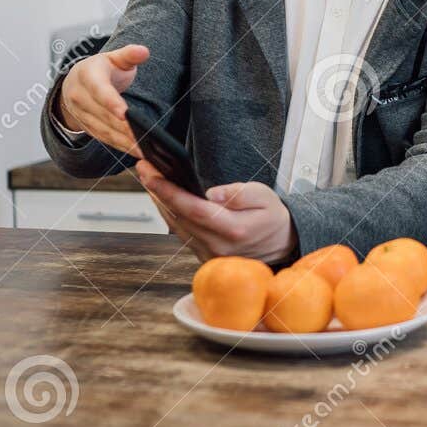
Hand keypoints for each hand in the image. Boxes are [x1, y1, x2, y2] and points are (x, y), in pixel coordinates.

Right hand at [55, 43, 149, 153]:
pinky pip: (104, 138)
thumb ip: (129, 55)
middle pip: (103, 114)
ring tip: (143, 148)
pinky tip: (135, 150)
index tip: (124, 113)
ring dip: (123, 140)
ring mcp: (81, 114)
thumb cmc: (100, 69)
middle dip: (123, 127)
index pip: (99, 90)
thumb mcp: (113, 58)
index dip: (111, 102)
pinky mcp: (87, 127)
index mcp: (87, 76)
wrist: (75, 82)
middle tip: (144, 135)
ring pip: (103, 130)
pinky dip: (119, 145)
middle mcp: (80, 97)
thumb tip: (143, 51)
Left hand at [132, 160, 296, 264]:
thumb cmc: (273, 218)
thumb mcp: (265, 196)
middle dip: (157, 192)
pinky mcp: (205, 256)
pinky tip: (163, 200)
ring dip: (160, 203)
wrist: (283, 245)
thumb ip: (239, 193)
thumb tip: (212, 193)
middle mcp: (218, 246)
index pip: (192, 208)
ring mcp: (210, 254)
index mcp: (233, 229)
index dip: (168, 191)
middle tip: (143, 169)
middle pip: (178, 217)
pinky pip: (182, 234)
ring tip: (149, 180)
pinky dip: (169, 215)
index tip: (151, 174)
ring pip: (176, 226)